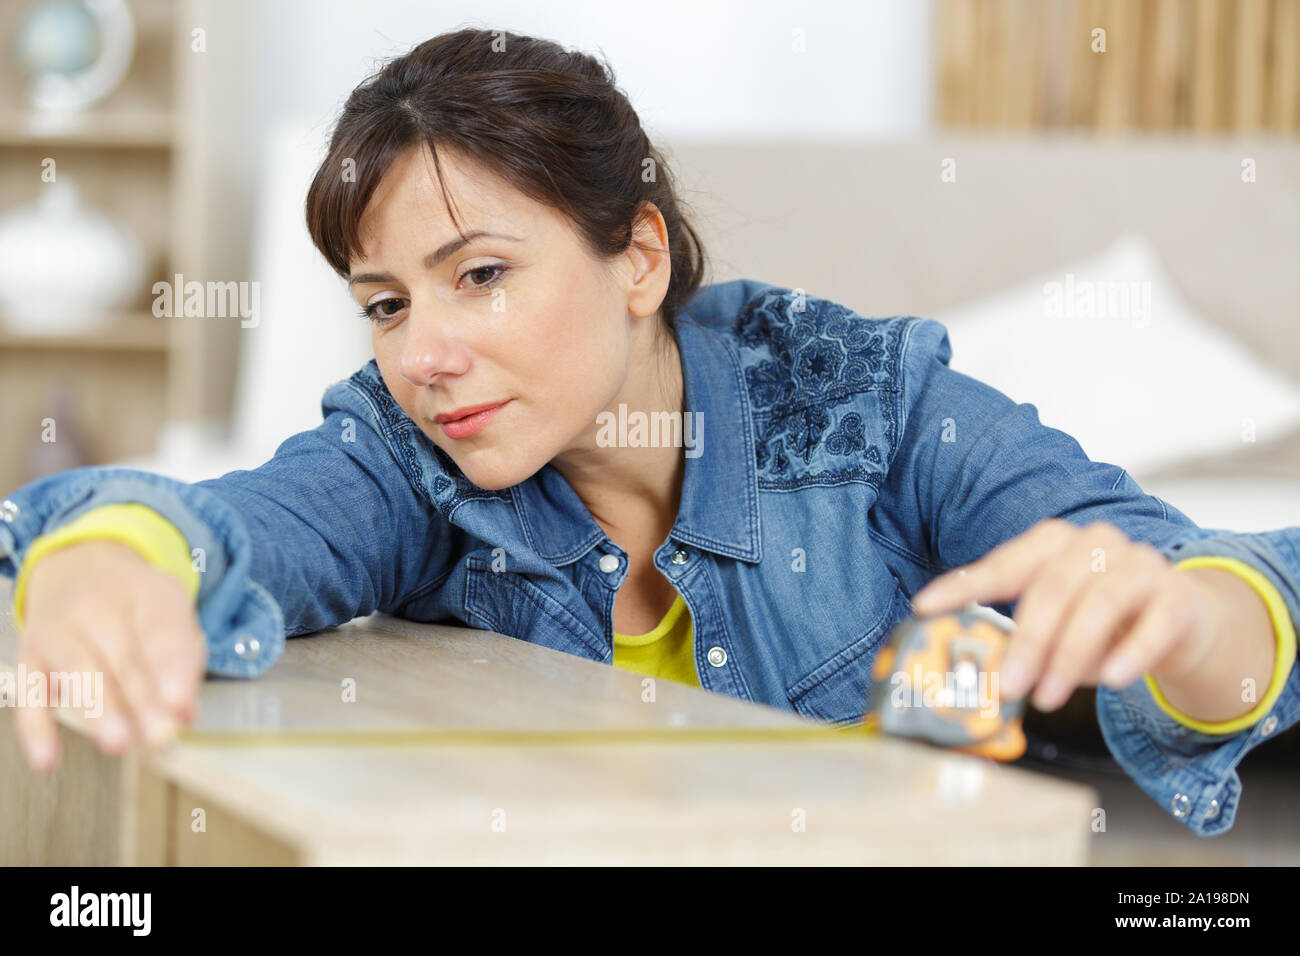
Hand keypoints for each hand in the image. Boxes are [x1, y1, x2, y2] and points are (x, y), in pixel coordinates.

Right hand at [14, 539, 206, 772]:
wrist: (79, 566)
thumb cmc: (136, 607)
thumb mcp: (171, 614)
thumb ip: (183, 662)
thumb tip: (184, 716)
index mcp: (146, 592)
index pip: (162, 630)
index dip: (173, 670)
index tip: (183, 707)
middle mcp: (99, 605)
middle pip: (123, 655)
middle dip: (142, 700)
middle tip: (161, 738)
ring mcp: (59, 628)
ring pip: (79, 670)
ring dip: (100, 708)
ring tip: (119, 743)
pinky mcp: (29, 656)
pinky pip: (29, 693)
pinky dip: (36, 729)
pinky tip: (48, 760)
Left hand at [909, 519, 1220, 711]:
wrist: (1178, 621)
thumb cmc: (1097, 623)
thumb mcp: (1052, 626)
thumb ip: (1014, 638)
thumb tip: (972, 671)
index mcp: (1052, 543)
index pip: (1002, 563)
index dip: (963, 585)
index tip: (925, 608)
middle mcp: (1095, 543)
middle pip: (1052, 587)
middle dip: (1025, 641)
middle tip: (1006, 686)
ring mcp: (1140, 565)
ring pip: (1100, 603)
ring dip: (1069, 655)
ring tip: (1048, 696)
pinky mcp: (1178, 596)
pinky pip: (1155, 623)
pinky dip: (1131, 652)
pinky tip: (1111, 680)